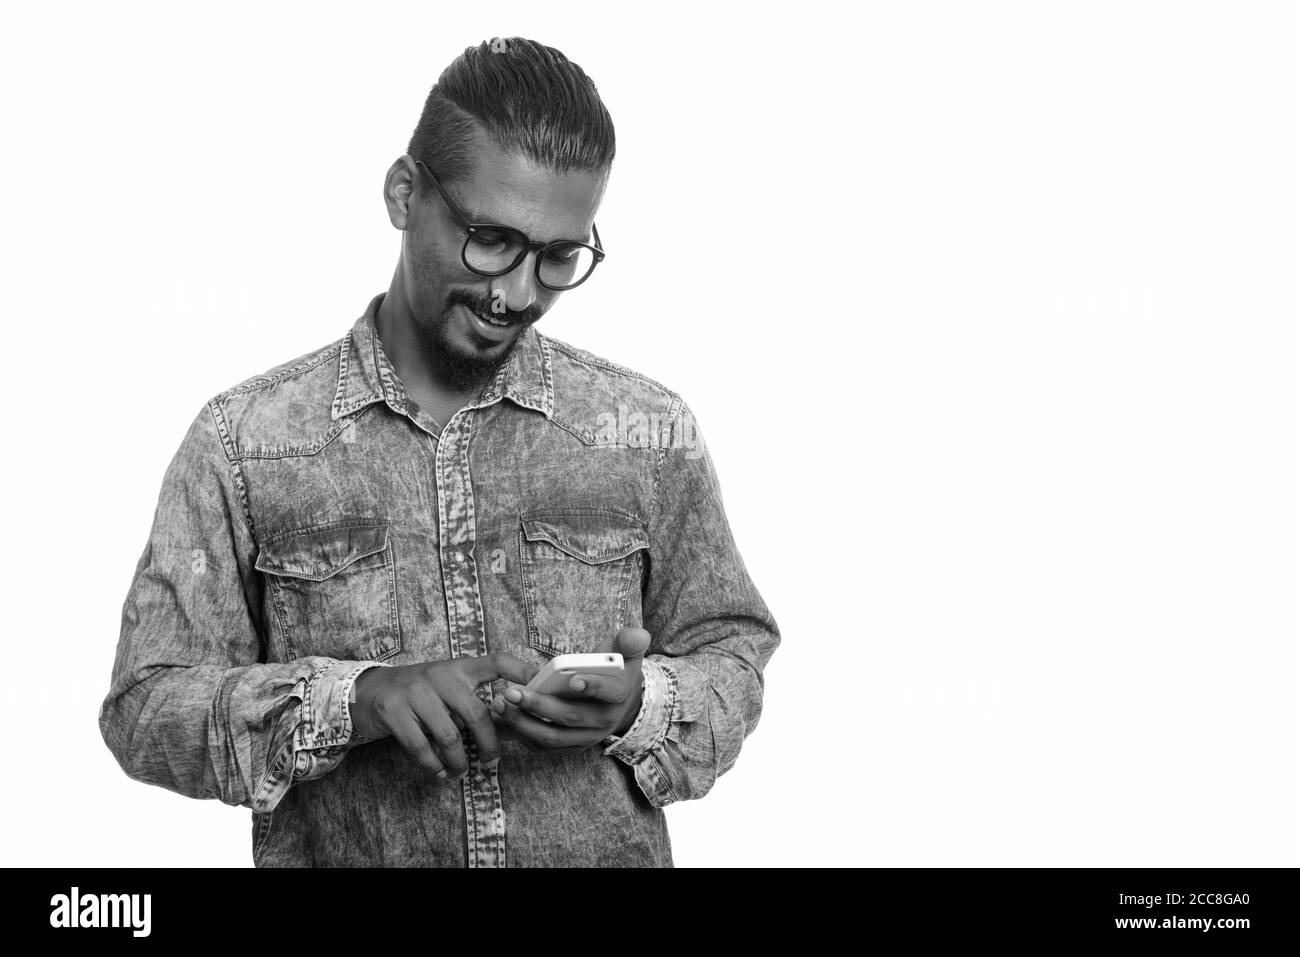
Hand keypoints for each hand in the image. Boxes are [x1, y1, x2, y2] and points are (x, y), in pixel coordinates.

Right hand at [351, 653, 538, 780]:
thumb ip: (473, 699)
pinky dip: (433, 765)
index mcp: (459, 667)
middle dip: (489, 744)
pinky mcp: (394, 710)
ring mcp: (415, 692)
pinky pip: (421, 746)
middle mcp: (440, 675)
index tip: (542, 685)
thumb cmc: (420, 694)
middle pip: (477, 713)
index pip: (497, 662)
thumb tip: (513, 725)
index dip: (522, 671)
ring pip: (449, 736)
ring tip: (461, 771)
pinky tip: (439, 772)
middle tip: (491, 762)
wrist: (370, 691)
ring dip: (459, 761)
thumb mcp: (447, 686)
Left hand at [490, 627, 651, 753]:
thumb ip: (629, 641)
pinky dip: (522, 735)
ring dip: (523, 723)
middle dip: (539, 705)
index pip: (609, 692)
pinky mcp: (569, 747)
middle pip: (570, 717)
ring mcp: (585, 739)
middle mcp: (603, 722)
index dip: (592, 686)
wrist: (619, 704)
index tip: (572, 679)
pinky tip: (504, 717)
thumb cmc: (615, 671)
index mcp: (618, 695)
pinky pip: (543, 747)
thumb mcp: (627, 652)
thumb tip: (638, 634)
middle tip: (512, 691)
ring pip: (552, 737)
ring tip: (501, 703)